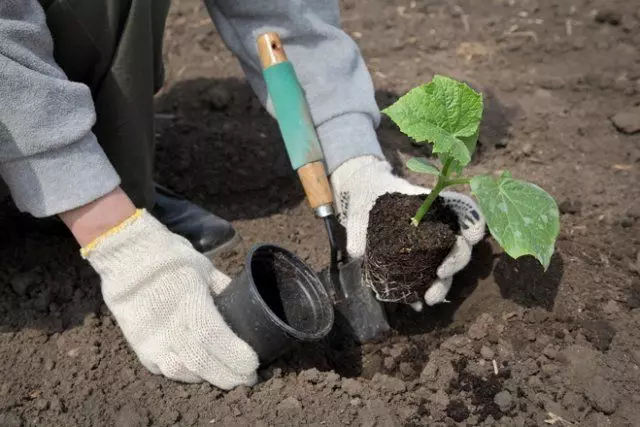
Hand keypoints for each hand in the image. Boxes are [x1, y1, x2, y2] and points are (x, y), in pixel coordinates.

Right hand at [81, 209, 258, 389]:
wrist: (126, 256)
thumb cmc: (170, 258)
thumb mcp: (205, 268)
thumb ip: (223, 289)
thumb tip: (243, 303)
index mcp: (191, 304)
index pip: (217, 339)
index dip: (237, 356)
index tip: (253, 365)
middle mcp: (170, 327)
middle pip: (203, 363)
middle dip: (229, 375)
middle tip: (247, 378)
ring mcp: (152, 340)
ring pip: (182, 372)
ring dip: (207, 378)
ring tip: (224, 376)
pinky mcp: (139, 346)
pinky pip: (163, 369)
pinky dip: (183, 374)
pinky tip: (197, 371)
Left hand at [330, 155, 484, 309]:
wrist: (361, 198)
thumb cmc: (369, 195)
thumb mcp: (365, 203)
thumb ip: (363, 225)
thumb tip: (359, 252)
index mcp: (434, 204)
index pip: (465, 210)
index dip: (474, 222)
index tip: (470, 236)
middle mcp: (440, 226)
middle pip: (461, 245)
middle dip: (456, 262)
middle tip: (441, 273)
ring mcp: (432, 247)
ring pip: (449, 267)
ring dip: (444, 284)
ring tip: (429, 298)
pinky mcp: (420, 263)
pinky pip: (429, 279)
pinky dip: (427, 291)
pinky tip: (418, 304)